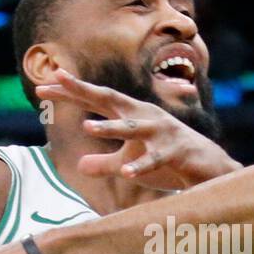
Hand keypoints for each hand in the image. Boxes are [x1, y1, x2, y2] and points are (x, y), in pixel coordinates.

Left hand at [35, 69, 239, 189]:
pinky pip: (156, 159)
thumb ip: (104, 164)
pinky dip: (141, 165)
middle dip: (83, 90)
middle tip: (56, 81)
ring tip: (89, 127)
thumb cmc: (168, 162)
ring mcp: (162, 133)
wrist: (210, 169)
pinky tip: (125, 172)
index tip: (43, 85)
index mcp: (133, 115)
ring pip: (133, 128)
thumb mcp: (131, 163)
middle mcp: (145, 117)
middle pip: (110, 100)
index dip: (71, 92)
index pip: (97, 100)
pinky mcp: (176, 152)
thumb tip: (79, 164)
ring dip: (112, 127)